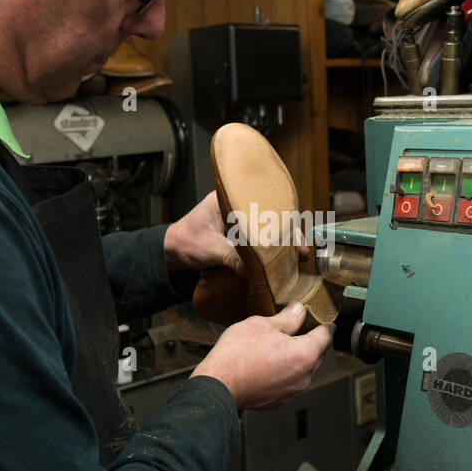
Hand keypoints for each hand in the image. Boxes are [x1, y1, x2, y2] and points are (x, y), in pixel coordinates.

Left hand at [165, 192, 312, 275]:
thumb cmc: (184, 242)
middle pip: (271, 216)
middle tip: (301, 250)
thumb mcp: (210, 249)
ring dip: (282, 243)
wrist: (169, 254)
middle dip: (288, 233)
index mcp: (230, 198)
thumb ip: (233, 258)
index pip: (263, 202)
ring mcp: (240, 223)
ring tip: (297, 257)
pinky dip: (271, 250)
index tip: (294, 233)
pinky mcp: (239, 238)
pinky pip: (260, 241)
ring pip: (267, 230)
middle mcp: (238, 207)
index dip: (282, 217)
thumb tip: (257, 272)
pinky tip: (283, 260)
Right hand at [190, 303, 333, 409]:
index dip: (326, 325)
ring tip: (279, 346)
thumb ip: (287, 318)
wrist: (218, 386)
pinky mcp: (279, 400)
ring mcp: (292, 391)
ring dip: (296, 358)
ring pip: (302, 370)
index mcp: (305, 354)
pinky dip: (284, 372)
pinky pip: (288, 382)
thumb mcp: (262, 325)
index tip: (326, 322)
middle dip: (311, 341)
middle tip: (300, 329)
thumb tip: (299, 310)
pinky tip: (268, 363)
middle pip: (316, 354)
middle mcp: (304, 376)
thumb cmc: (238, 355)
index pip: (326, 336)